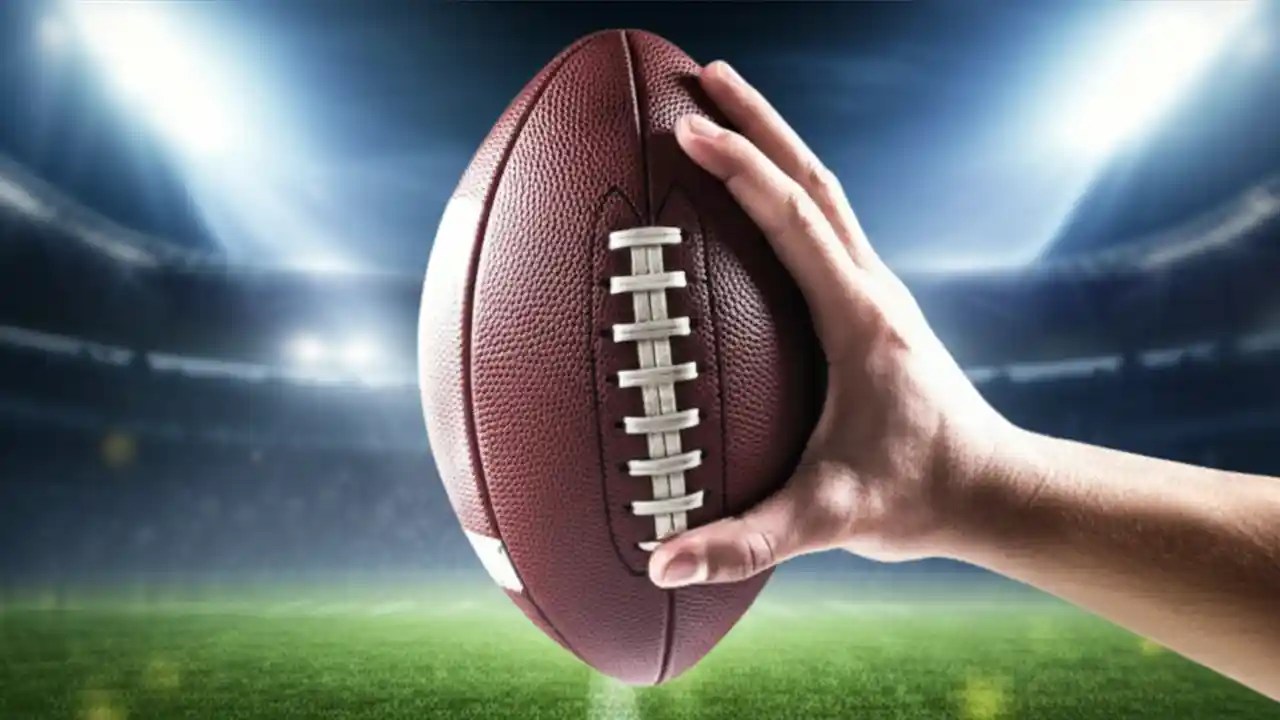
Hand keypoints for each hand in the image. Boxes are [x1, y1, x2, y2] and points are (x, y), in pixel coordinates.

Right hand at [649, 61, 1015, 587]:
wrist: (993, 488)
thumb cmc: (919, 496)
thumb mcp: (832, 519)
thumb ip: (747, 541)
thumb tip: (663, 560)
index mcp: (860, 319)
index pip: (797, 220)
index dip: (743, 169)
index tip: (688, 129)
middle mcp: (871, 288)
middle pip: (814, 177)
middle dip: (757, 120)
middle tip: (699, 77)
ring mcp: (873, 291)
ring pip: (823, 192)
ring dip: (773, 142)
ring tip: (719, 107)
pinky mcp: (868, 307)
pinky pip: (822, 225)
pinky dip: (783, 187)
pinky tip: (752, 195)